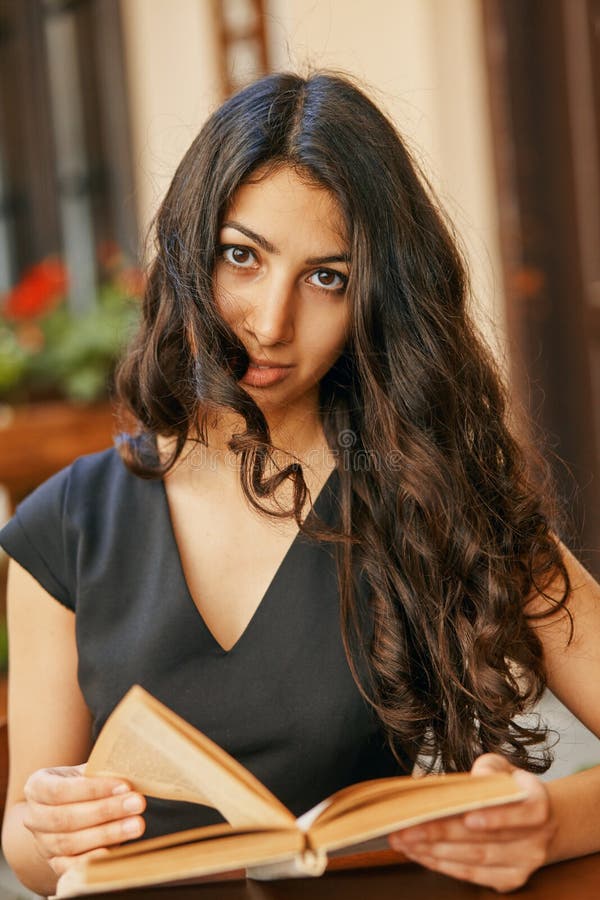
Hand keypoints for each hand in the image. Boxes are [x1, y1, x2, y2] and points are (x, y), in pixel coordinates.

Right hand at [22, 764, 145, 876]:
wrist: (68, 809)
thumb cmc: (81, 785)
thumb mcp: (86, 771)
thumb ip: (101, 771)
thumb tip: (130, 770)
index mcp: (37, 787)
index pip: (60, 790)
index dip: (93, 789)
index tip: (125, 785)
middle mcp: (34, 817)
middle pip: (65, 818)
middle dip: (105, 811)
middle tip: (137, 803)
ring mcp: (42, 843)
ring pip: (70, 843)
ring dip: (107, 834)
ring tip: (136, 824)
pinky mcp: (55, 864)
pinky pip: (71, 866)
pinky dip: (92, 859)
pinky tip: (115, 850)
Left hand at [389, 754, 555, 891]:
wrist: (541, 822)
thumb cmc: (513, 789)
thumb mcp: (505, 768)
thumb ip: (489, 768)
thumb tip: (472, 780)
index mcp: (539, 804)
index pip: (523, 813)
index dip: (496, 817)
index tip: (468, 817)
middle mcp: (537, 839)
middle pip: (485, 840)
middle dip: (441, 833)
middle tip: (406, 827)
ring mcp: (524, 864)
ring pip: (475, 860)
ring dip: (434, 852)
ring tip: (403, 840)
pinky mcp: (509, 880)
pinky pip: (472, 874)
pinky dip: (442, 864)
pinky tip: (420, 854)